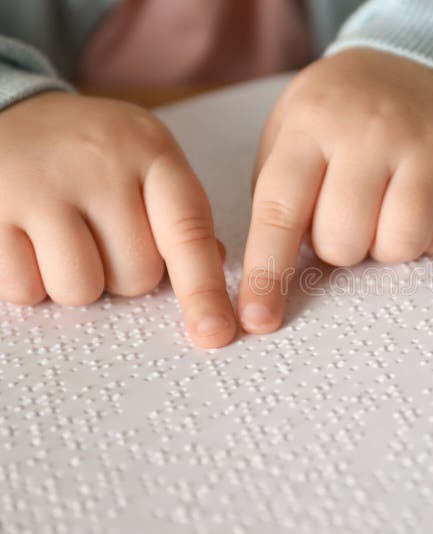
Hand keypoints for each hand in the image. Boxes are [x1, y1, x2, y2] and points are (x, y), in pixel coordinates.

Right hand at [0, 92, 235, 347]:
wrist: (9, 113)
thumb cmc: (91, 152)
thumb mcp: (146, 160)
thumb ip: (182, 214)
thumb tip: (216, 264)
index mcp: (151, 151)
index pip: (188, 231)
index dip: (204, 289)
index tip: (217, 333)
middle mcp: (98, 164)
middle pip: (137, 276)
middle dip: (125, 274)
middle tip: (101, 235)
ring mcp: (38, 186)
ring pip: (81, 290)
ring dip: (77, 282)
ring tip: (64, 239)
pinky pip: (24, 289)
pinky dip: (29, 280)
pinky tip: (26, 239)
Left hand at [239, 49, 432, 332]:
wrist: (418, 57)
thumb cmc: (345, 108)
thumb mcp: (293, 128)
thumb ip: (279, 193)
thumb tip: (273, 273)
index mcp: (312, 124)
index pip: (280, 213)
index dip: (267, 274)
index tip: (259, 319)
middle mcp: (369, 132)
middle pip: (346, 243)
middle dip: (341, 247)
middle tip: (348, 215)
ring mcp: (426, 144)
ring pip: (402, 247)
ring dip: (388, 246)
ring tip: (386, 211)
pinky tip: (425, 203)